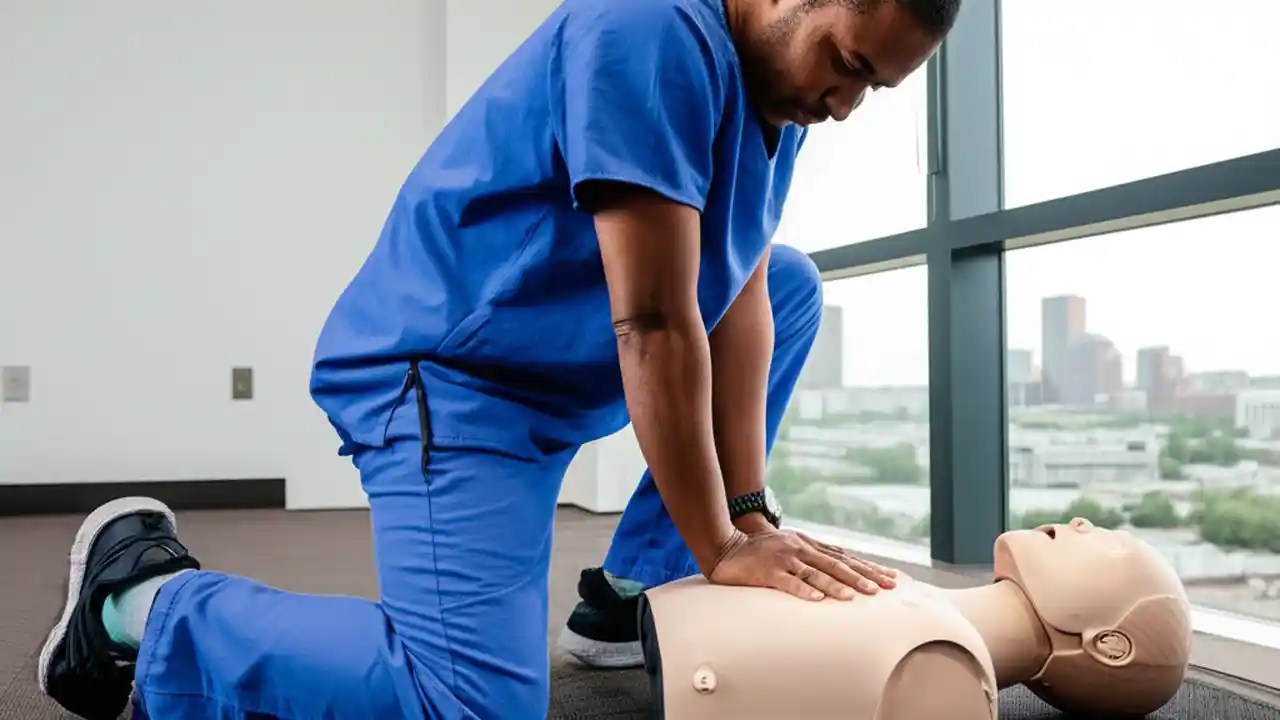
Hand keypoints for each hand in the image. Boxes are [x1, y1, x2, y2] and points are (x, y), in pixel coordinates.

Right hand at [708, 527, 897, 600]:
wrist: (725, 545)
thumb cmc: (759, 549)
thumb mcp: (789, 545)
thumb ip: (812, 554)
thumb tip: (841, 564)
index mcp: (808, 543)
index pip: (844, 557)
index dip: (867, 567)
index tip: (889, 578)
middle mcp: (800, 548)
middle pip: (836, 564)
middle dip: (861, 577)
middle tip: (881, 589)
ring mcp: (784, 558)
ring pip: (815, 573)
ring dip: (836, 585)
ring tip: (854, 596)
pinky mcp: (768, 571)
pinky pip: (788, 582)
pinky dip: (803, 590)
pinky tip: (817, 599)